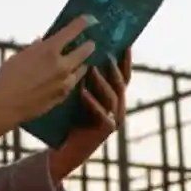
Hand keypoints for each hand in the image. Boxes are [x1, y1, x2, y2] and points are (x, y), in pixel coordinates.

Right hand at [0, 15, 97, 144]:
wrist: (5, 105)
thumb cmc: (7, 77)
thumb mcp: (19, 57)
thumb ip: (35, 48)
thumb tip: (41, 42)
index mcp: (49, 50)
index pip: (71, 31)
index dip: (82, 23)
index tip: (88, 19)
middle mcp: (61, 65)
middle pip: (85, 51)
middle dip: (89, 46)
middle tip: (91, 43)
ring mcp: (64, 82)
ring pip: (81, 69)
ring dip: (82, 64)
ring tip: (81, 62)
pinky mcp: (63, 96)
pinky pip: (73, 84)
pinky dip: (73, 78)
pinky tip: (69, 78)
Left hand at [49, 48, 130, 181]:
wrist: (66, 148)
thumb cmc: (71, 117)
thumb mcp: (78, 92)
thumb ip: (82, 75)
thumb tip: (76, 49)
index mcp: (114, 95)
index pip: (123, 73)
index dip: (125, 59)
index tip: (124, 43)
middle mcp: (118, 106)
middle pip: (122, 83)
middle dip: (115, 67)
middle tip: (107, 53)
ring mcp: (114, 119)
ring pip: (113, 96)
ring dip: (103, 82)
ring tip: (92, 69)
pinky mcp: (105, 131)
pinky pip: (102, 114)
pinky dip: (92, 102)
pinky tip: (82, 92)